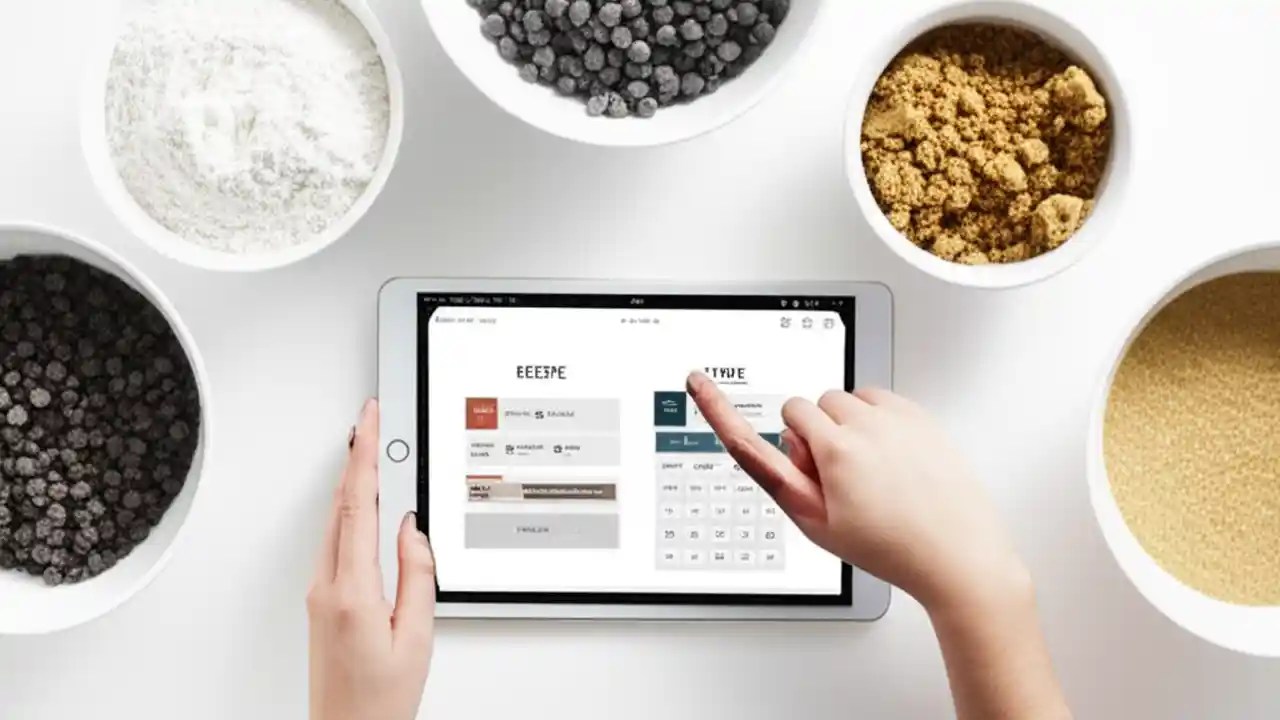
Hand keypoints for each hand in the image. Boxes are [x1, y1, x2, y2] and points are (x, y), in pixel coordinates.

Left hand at [307, 399, 435, 719]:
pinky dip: (350, 512)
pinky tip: (364, 504)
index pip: (358, 504)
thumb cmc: (379, 700)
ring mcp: (319, 594)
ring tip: (371, 451)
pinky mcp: (321, 602)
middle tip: (371, 421)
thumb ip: (418, 576)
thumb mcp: (416, 638)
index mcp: (352, 591)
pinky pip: (336, 542)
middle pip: (341, 505)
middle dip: (356, 457)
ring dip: (353, 483)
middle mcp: (327, 587)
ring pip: (336, 521)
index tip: (368, 421)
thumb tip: (412, 531)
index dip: (363, 455)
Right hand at [685, 372, 1027, 612]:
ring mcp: (895, 417)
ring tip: (868, 472)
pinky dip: (873, 419)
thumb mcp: (821, 526)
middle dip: (812, 436)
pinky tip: (887, 457)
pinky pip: (876, 398)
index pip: (770, 423)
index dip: (721, 406)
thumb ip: (786, 481)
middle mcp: (864, 426)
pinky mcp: (917, 413)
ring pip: (842, 400)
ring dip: (845, 425)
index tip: (697, 382)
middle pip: (807, 409)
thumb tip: (782, 444)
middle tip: (837, 480)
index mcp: (835, 453)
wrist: (958, 554)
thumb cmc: (893, 546)